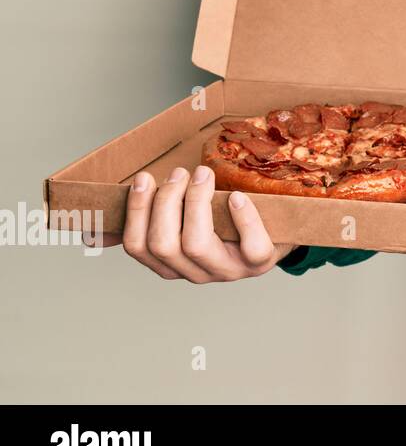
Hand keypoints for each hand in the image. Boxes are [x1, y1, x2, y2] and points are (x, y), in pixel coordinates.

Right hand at [82, 165, 297, 281]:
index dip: (135, 211)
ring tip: (202, 174)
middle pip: (163, 244)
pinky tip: (239, 197)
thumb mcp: (184, 223)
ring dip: (195, 202)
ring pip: (195, 243)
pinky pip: (251, 246)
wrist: (275, 233)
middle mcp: (195, 273)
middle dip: (165, 202)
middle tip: (179, 172)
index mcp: (170, 265)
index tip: (144, 178)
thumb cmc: (223, 222)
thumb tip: (89, 232)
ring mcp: (227, 270)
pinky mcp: (259, 263)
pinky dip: (243, 218)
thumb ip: (147, 222)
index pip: (137, 246)